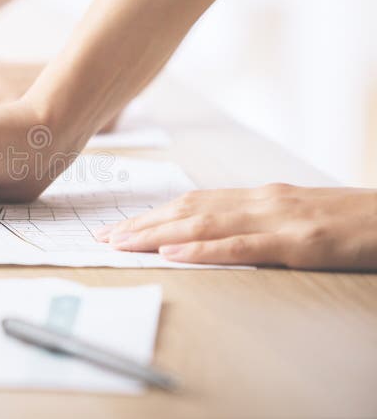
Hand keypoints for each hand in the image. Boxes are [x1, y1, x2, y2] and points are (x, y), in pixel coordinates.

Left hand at [95, 185, 376, 269]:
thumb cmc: (344, 221)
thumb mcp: (291, 215)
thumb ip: (251, 220)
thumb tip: (209, 231)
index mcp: (257, 196)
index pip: (191, 202)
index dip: (151, 214)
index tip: (119, 226)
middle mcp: (259, 200)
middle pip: (188, 209)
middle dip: (142, 224)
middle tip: (105, 237)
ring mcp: (277, 219)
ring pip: (204, 223)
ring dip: (158, 234)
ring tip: (123, 244)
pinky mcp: (298, 242)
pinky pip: (241, 246)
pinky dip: (203, 248)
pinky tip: (174, 252)